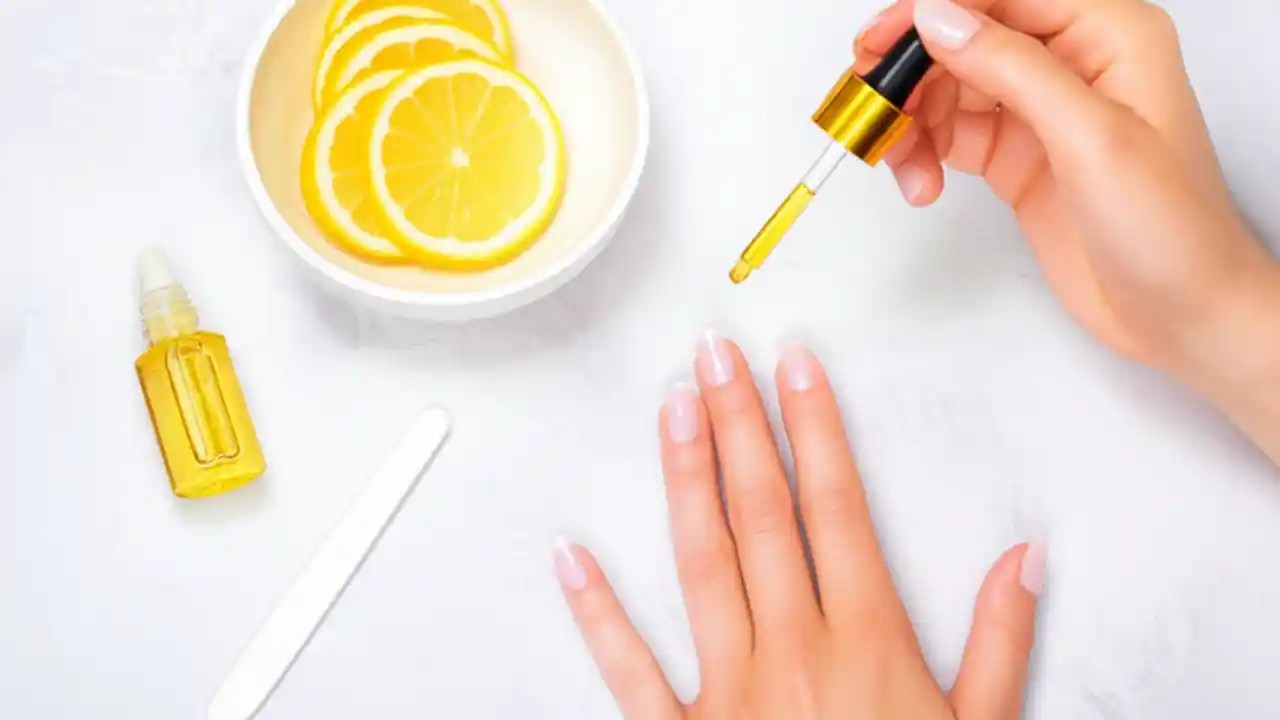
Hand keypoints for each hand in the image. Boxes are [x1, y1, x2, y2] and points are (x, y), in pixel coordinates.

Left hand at [555, 335, 1046, 718]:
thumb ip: (1000, 642)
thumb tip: (1023, 559)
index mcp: (866, 642)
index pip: (836, 506)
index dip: (814, 428)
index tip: (795, 368)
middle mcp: (793, 650)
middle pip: (763, 512)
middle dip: (739, 424)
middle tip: (715, 354)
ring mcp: (731, 691)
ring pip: (703, 563)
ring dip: (685, 480)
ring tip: (670, 411)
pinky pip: (629, 672)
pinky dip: (597, 613)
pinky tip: (572, 557)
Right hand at [857, 0, 1279, 462]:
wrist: (1181, 316)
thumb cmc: (1173, 231)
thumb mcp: (1092, 139)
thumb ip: (1013, 70)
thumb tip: (940, 19)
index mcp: (1108, 34)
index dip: (932, 13)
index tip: (881, 46)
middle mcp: (1071, 63)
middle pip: (962, 39)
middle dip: (909, 74)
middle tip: (871, 111)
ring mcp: (1039, 111)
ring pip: (945, 89)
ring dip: (911, 125)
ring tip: (906, 170)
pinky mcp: (1015, 156)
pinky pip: (946, 135)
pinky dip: (921, 156)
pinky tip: (921, 185)